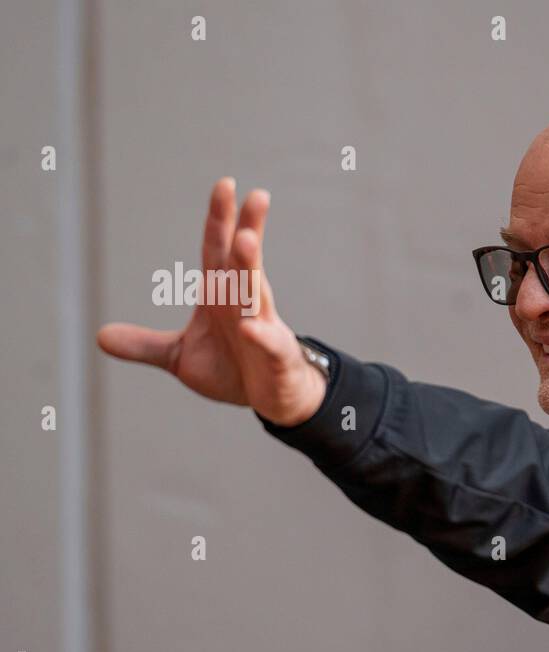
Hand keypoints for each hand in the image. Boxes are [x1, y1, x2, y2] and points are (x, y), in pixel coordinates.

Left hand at [97, 178, 326, 426]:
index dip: (220, 219)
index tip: (225, 185)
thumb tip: (100, 336)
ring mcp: (263, 328)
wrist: (274, 398)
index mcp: (222, 296)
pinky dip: (261, 336)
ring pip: (255, 294)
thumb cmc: (232, 368)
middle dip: (247, 229)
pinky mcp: (275, 357)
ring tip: (246, 240)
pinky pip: (268, 344)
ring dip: (251, 267)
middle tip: (255, 195)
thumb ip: (145, 344)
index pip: (220, 251)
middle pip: (244, 262)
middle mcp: (244, 304)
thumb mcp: (181, 356)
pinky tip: (251, 327)